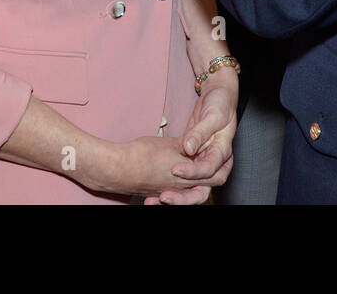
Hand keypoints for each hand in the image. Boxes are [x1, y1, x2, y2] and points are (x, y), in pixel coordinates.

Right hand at [96, 136, 227, 200]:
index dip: (219, 166)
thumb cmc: (142, 155)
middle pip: (203, 190)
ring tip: (189, 175)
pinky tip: (170, 182)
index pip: (214, 175)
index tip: (218, 156)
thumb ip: (185, 144)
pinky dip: (174, 189)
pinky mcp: (153, 192)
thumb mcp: (169, 143)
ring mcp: (166, 191)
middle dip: (208, 180)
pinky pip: (171, 193)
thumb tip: (194, 145)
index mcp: (188, 174)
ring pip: (187, 193)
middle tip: (209, 169)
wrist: (116, 169)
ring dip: (190, 186)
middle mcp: (180, 187)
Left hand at [149, 77, 236, 203]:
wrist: (218, 94)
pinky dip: (170, 185)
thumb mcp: (214, 115)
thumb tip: (189, 148)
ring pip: (190, 187)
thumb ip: (201, 132)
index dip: (193, 173)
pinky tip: (154, 190)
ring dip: (174, 196)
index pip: (209, 170)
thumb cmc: (220, 103)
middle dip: (183, 197)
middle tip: (163, 196)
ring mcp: (201, 161)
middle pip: (201, 188)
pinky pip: (182, 176)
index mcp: (223, 153)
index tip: (175, 170)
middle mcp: (213, 162)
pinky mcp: (191, 159)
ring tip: (154, 199)